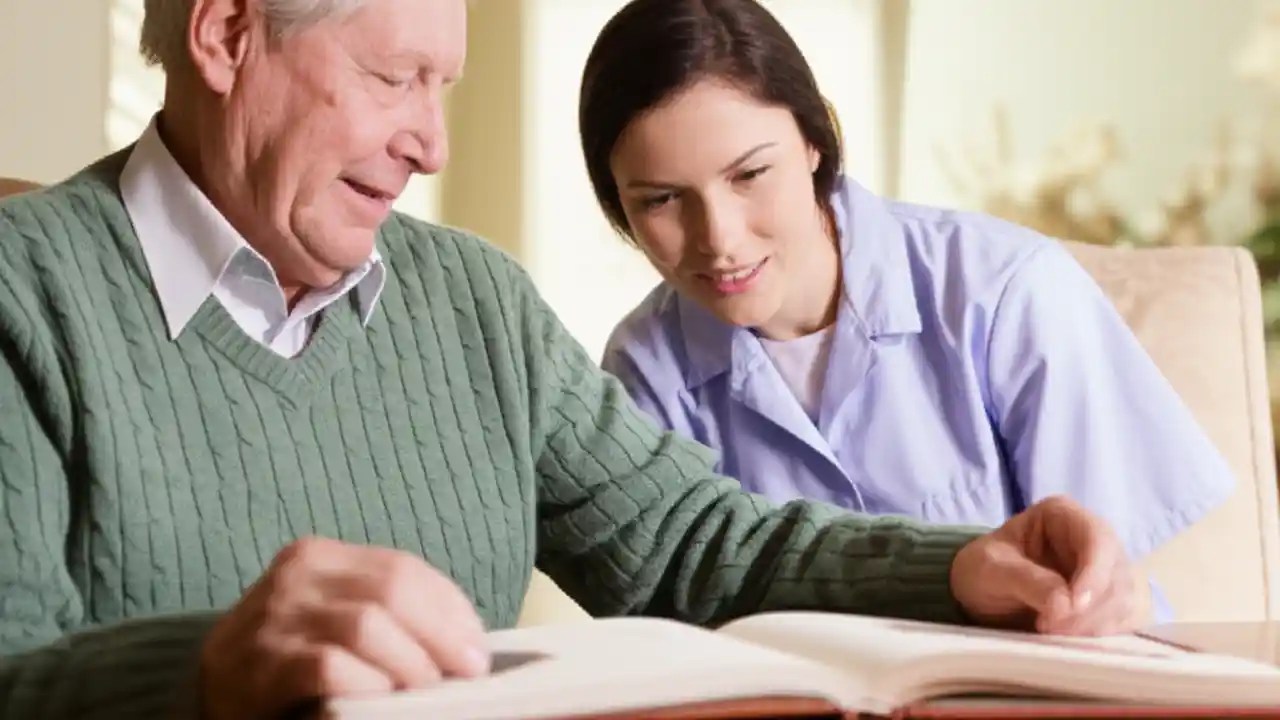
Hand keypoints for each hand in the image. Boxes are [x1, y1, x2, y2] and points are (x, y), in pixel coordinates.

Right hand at [199, 537, 489, 719]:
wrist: (212, 691)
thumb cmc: (290, 659)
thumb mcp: (336, 621)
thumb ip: (389, 616)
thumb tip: (468, 642)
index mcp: (320, 557)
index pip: (402, 568)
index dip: (450, 609)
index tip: (477, 648)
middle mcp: (295, 575)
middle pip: (390, 590)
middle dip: (439, 635)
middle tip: (464, 674)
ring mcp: (273, 617)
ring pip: (366, 626)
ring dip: (410, 664)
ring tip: (426, 692)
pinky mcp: (260, 665)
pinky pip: (330, 666)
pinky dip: (368, 684)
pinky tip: (380, 700)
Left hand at [950, 496, 1151, 635]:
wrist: (981, 595)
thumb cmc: (983, 570)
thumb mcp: (989, 570)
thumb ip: (1024, 580)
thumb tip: (1065, 605)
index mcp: (1063, 515)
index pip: (1097, 538)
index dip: (1093, 574)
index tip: (1072, 606)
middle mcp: (1093, 539)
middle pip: (1115, 573)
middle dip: (1088, 608)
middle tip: (1048, 627)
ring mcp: (1107, 572)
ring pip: (1124, 601)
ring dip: (1093, 625)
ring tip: (1050, 633)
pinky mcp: (1112, 603)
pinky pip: (1124, 622)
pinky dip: (1100, 635)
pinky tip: (1068, 640)